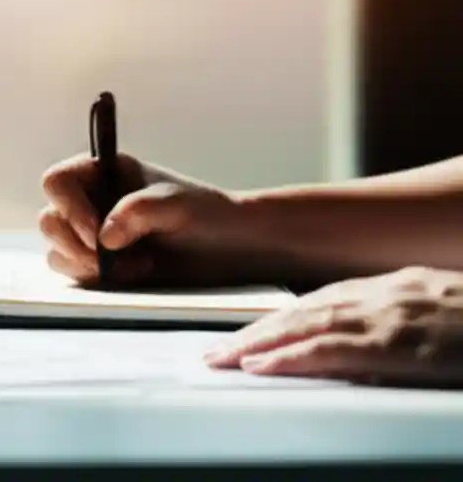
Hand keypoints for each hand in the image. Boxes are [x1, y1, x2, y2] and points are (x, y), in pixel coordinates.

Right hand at [38, 154, 256, 286]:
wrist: (229, 248)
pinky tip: (133, 273)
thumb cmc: (207, 214)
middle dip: (75, 245)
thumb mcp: (177, 205)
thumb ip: (139, 211)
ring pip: (56, 249)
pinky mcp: (97, 262)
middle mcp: (90, 199)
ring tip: (133, 266)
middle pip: (49, 219)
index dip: (68, 207)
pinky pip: (72, 271)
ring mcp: (90, 233)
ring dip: (87, 264)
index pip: (57, 181)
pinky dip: (95, 277)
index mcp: (103, 173)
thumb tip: (103, 236)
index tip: (95, 232)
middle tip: (109, 260)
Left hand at [204, 266, 462, 386]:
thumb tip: (362, 354)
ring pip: (309, 325)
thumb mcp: (443, 323)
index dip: (280, 320)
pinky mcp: (405, 344)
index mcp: (400, 288)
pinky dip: (292, 356)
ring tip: (222, 360)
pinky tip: (262, 366)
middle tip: (215, 353)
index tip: (247, 337)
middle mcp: (390, 294)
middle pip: (305, 310)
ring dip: (259, 343)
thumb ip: (402, 331)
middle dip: (256, 331)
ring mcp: (396, 316)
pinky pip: (335, 349)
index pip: (323, 301)